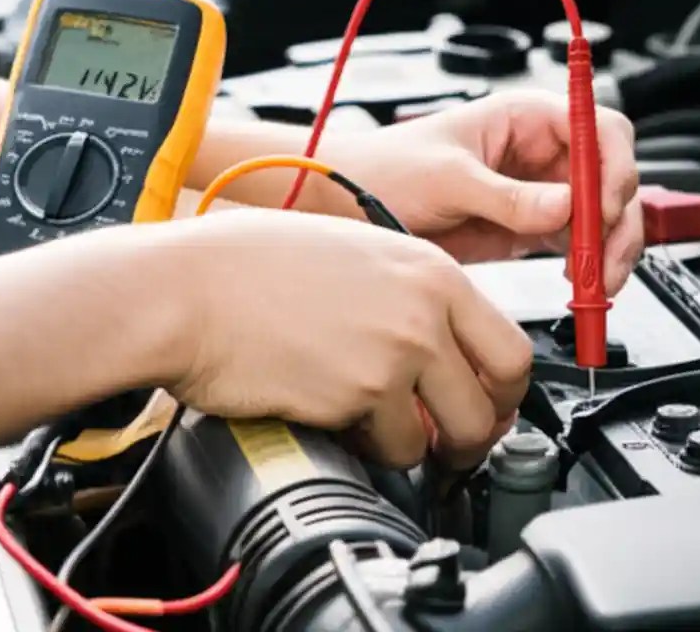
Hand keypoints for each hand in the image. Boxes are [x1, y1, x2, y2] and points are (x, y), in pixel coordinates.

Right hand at [153, 208, 529, 469]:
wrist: (189, 289)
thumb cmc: (249, 266)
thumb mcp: (355, 252)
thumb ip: (409, 293)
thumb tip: (440, 340)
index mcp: (430, 269)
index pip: (510, 346)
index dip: (504, 391)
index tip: (488, 406)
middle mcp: (424, 310)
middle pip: (497, 399)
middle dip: (479, 434)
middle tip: (454, 444)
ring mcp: (396, 353)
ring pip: (449, 434)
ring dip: (420, 446)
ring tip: (380, 431)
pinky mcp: (359, 394)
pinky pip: (392, 447)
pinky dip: (372, 448)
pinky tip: (341, 423)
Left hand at [319, 90, 642, 292]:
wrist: (351, 204)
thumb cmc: (387, 169)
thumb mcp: (447, 178)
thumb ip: (506, 196)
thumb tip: (561, 207)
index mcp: (526, 118)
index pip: (599, 129)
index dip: (612, 167)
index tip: (602, 207)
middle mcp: (541, 151)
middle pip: (612, 177)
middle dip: (618, 219)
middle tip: (605, 258)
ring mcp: (541, 190)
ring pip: (603, 215)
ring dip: (610, 249)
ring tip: (596, 283)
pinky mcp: (532, 227)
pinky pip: (579, 243)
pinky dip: (590, 266)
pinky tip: (581, 284)